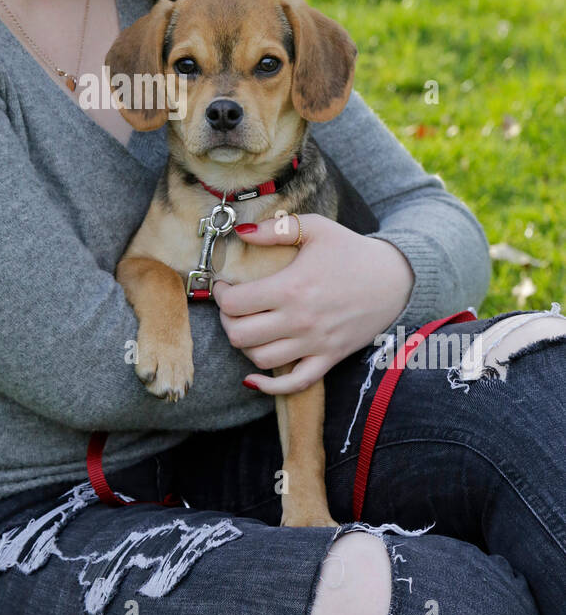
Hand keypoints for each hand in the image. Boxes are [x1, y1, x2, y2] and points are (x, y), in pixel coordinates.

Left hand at [211, 213, 414, 394]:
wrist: (395, 280)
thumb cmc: (352, 251)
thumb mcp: (316, 228)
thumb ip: (277, 228)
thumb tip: (242, 232)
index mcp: (292, 287)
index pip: (235, 303)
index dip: (220, 294)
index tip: (224, 286)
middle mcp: (299, 320)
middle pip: (239, 335)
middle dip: (227, 320)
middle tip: (232, 307)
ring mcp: (314, 344)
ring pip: (259, 359)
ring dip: (245, 346)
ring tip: (248, 327)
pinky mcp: (328, 358)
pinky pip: (294, 384)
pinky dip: (269, 386)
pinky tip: (254, 377)